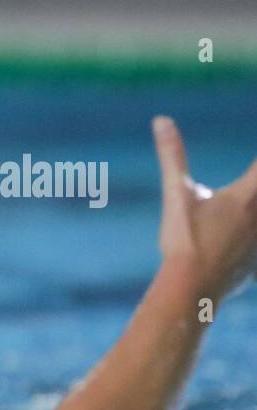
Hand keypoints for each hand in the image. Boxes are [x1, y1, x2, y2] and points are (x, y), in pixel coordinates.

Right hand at [154, 115, 256, 302]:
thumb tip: (162, 120)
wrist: (190, 289)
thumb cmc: (182, 240)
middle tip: (242, 193)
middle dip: (252, 189)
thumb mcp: (175, 196)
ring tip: (238, 216)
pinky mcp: (255, 267)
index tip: (255, 163)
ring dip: (250, 217)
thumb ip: (172, 156)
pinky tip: (236, 250)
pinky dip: (248, 247)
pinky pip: (254, 251)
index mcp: (245, 197)